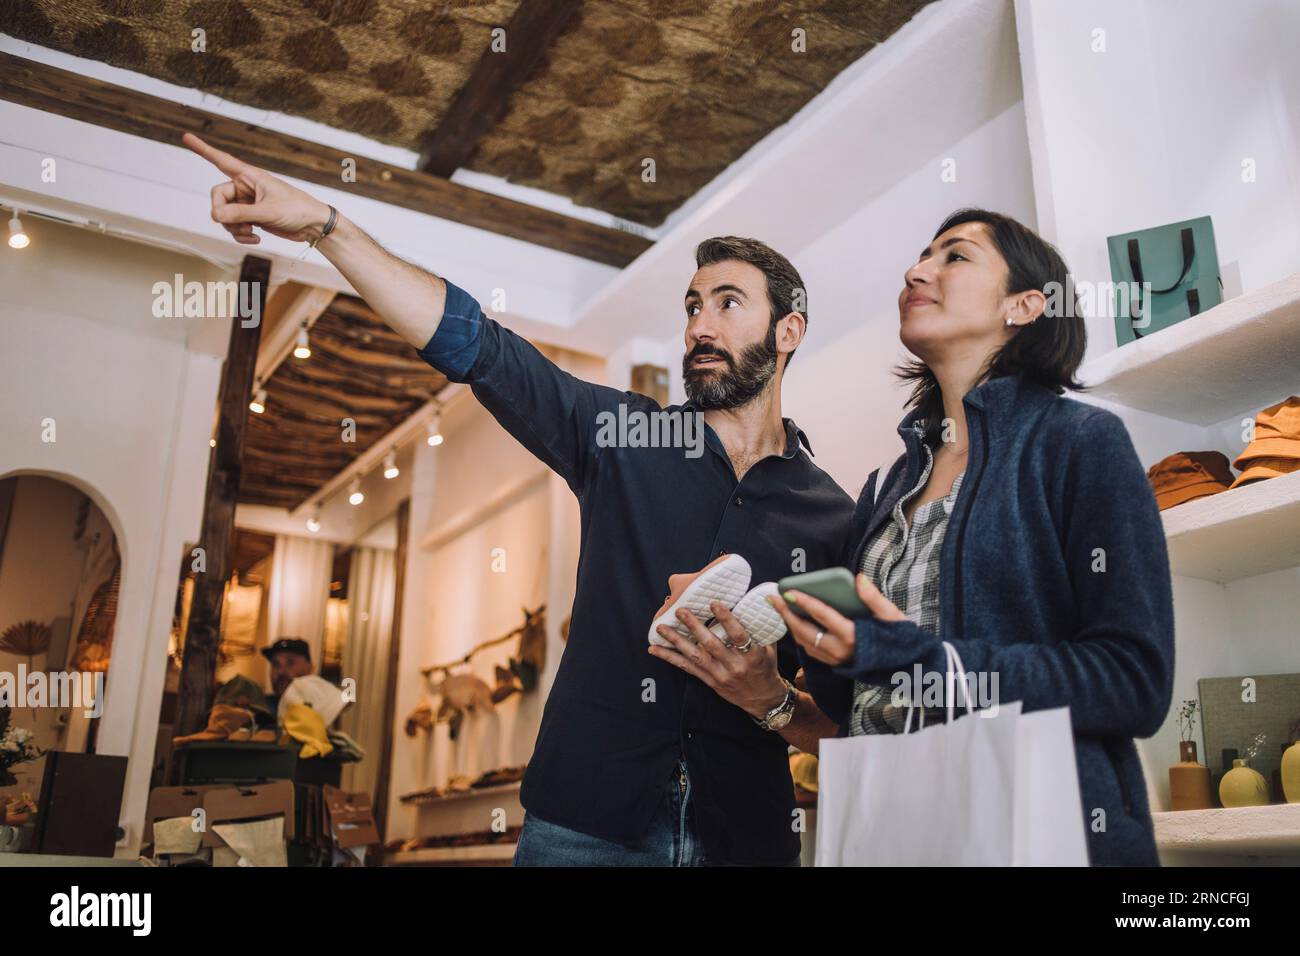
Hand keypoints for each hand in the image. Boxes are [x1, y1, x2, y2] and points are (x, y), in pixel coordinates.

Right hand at [182, 133, 332, 244]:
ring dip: (233, 228)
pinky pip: (234, 226)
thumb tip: (215, 216)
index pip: (221, 160)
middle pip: (217, 197)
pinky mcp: (251, 217)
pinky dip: (240, 235)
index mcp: (250, 175)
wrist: (314, 226)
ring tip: (251, 233)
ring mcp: (247, 203)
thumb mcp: (267, 212)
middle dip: (223, 214)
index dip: (202, 149)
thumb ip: (239, 214)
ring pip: (225, 215)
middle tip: (236, 225)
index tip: (185, 136)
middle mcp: (245, 187)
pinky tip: (255, 239)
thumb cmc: (296, 210)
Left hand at [649, 601, 786, 719]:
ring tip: (662, 628)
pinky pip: (688, 668)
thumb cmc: (766, 667)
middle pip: (711, 645)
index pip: (739, 636)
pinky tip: (655, 650)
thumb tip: (752, 600)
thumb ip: (760, 627)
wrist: (763, 698)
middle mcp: (735, 666)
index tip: (714, 603)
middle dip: (694, 627)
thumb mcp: (770, 647)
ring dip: (677, 641)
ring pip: (696, 657)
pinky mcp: (710, 681)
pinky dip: (671, 658)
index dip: (726, 619)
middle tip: (681, 611)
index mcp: (753, 656)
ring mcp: (721, 675)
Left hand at [768, 573, 904, 666]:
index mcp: (853, 636)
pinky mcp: (834, 664)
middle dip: (786, 614)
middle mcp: (840, 650)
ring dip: (790, 625)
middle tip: (772, 598)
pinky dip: (800, 634)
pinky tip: (796, 621)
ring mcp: (835, 660)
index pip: (822, 615)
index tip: (788, 591)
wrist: (906, 668)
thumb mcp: (892, 616)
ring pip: (804, 642)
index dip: (804, 602)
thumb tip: (858, 578)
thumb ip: (873, 598)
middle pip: (805, 631)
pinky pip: (810, 649)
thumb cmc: (900, 639)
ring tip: (780, 608)